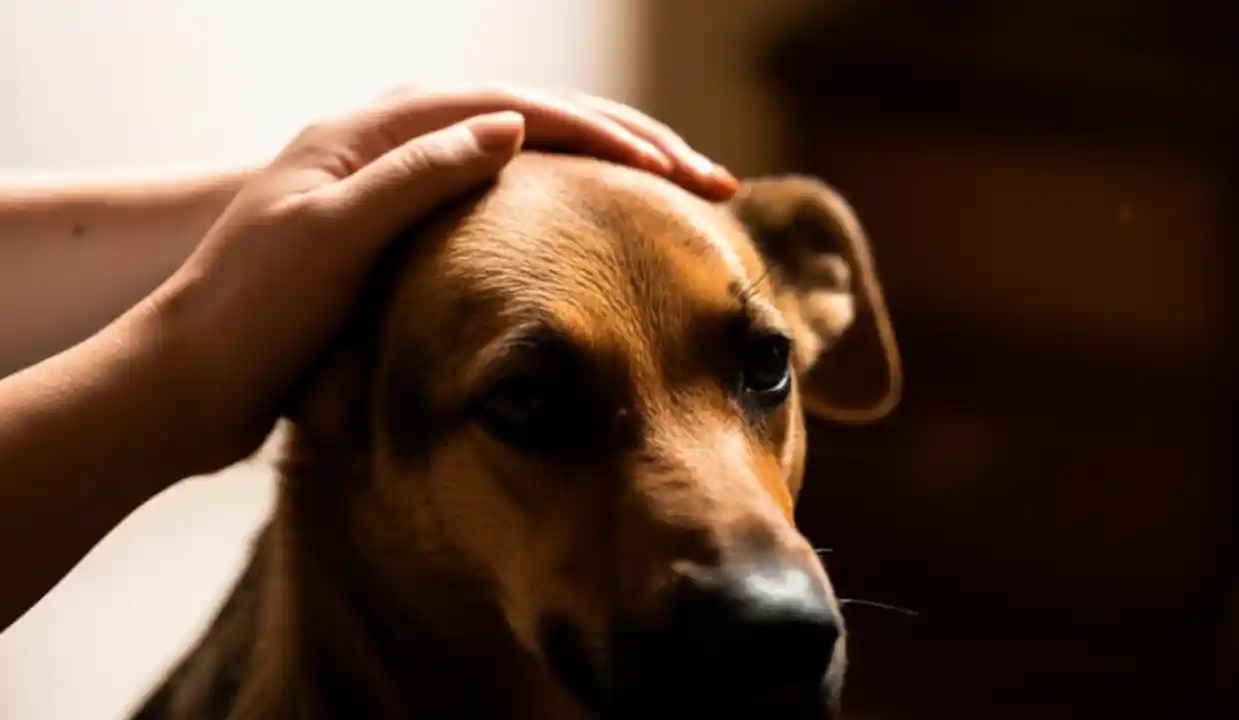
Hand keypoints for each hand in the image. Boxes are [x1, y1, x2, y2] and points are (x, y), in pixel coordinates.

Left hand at [145, 87, 735, 475]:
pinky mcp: (406, 237)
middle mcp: (393, 149)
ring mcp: (402, 191)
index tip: (681, 169)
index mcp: (375, 132)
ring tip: (677, 196)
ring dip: (605, 173)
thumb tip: (512, 128)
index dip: (607, 135)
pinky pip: (504, 207)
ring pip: (528, 162)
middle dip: (627, 147)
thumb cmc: (249, 311)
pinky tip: (599, 235)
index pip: (516, 111)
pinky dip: (564, 212)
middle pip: (533, 125)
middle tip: (708, 179)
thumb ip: (418, 177)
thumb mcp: (330, 236)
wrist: (192, 381)